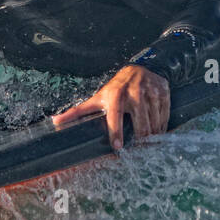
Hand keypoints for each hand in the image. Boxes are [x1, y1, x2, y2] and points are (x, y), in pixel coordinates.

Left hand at [51, 65, 170, 150]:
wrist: (141, 68)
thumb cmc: (116, 88)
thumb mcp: (98, 98)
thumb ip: (77, 112)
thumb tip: (55, 121)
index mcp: (115, 94)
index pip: (115, 115)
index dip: (116, 132)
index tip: (117, 147)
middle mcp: (134, 92)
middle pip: (140, 123)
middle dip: (141, 139)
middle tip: (139, 151)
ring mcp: (150, 92)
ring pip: (154, 121)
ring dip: (152, 136)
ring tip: (149, 145)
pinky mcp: (163, 93)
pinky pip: (164, 116)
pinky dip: (162, 128)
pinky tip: (158, 134)